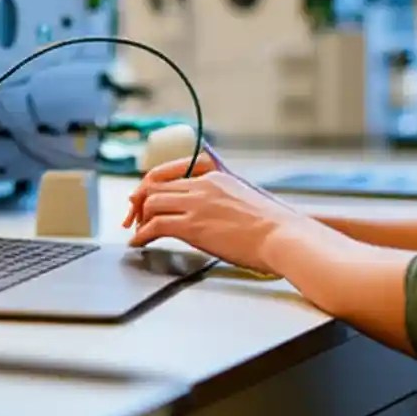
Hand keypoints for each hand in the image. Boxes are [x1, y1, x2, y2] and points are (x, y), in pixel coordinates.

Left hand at [127, 170, 310, 274]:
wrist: (283, 237)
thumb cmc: (273, 226)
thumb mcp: (245, 198)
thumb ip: (222, 197)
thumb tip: (209, 211)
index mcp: (215, 175)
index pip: (170, 171)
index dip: (151, 184)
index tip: (144, 196)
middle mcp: (203, 185)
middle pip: (155, 184)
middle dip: (140, 202)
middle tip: (133, 217)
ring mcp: (197, 204)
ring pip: (152, 203)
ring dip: (139, 219)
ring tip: (137, 233)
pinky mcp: (193, 226)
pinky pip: (154, 226)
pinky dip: (141, 235)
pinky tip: (139, 244)